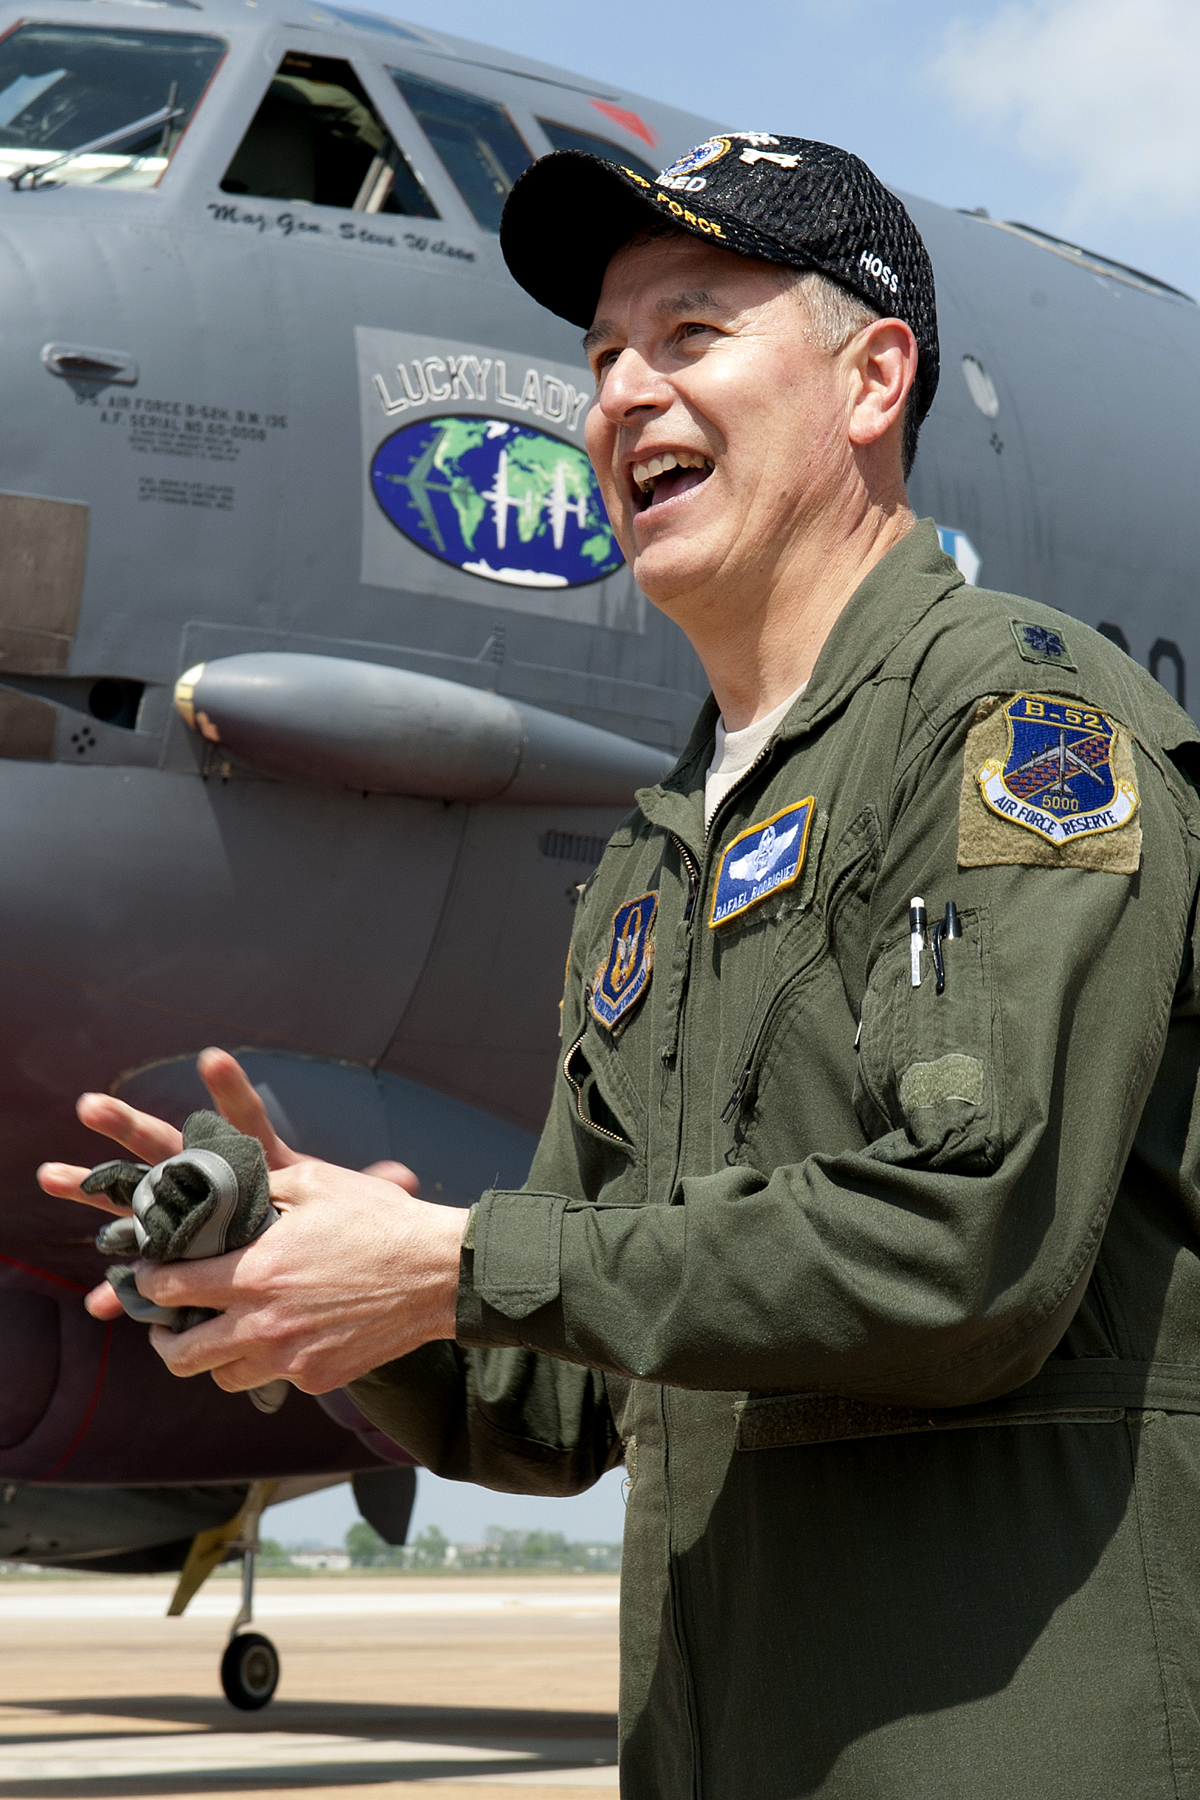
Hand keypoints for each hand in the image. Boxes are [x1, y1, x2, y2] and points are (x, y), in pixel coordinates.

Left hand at [135, 1156, 467, 1391]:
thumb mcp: (313, 1184)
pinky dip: (265, 1362)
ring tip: (219, 1333)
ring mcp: (291, 1359)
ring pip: (221, 1378)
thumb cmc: (378, 1220)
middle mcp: (264, 1324)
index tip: (150, 1274)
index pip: (169, 1291)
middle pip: (180, 1356)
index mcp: (255, 1274)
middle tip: (168, 1321)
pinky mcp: (318, 1378)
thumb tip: (217, 1188)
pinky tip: (278, 1334)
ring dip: (212, 1357)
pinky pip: (273, 1379)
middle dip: (163, 1338)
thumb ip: (257, 1189)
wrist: (438, 1272)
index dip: (148, 1282)